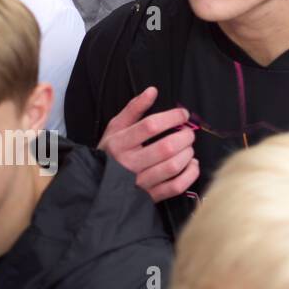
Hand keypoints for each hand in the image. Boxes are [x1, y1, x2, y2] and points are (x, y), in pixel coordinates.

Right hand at [97, 87, 199, 202]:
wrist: (97, 185)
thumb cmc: (110, 152)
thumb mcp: (115, 128)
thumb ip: (134, 108)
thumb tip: (152, 90)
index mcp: (119, 144)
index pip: (150, 126)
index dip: (172, 117)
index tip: (183, 115)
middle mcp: (128, 164)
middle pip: (166, 147)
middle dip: (184, 136)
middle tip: (188, 133)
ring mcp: (139, 183)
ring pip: (172, 167)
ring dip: (188, 154)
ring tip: (188, 148)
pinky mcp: (149, 197)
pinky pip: (176, 187)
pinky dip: (190, 174)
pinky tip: (191, 164)